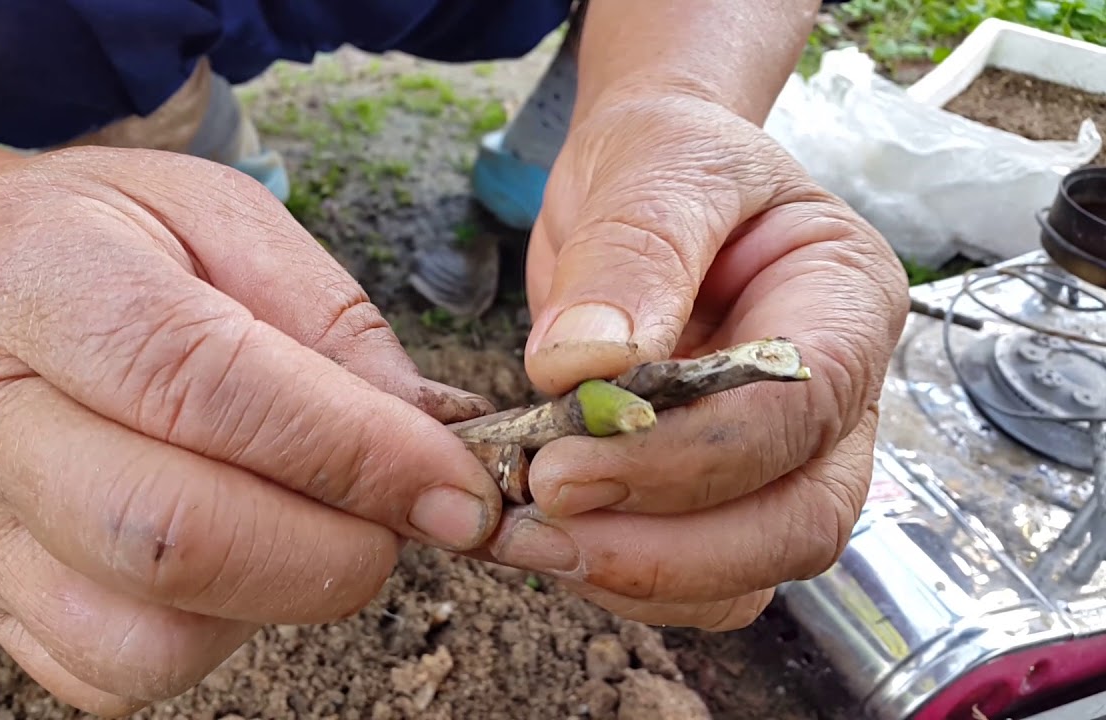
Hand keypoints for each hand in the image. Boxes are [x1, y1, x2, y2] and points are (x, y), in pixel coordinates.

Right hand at [0, 147, 502, 714]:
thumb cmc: (120, 242)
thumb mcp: (232, 222)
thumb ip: (336, 329)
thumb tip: (436, 446)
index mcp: (37, 277)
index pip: (205, 387)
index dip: (353, 452)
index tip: (459, 489)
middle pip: (168, 536)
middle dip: (333, 552)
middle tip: (408, 520)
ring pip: (147, 638)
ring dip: (279, 601)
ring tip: (308, 522)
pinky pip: (118, 674)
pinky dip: (217, 636)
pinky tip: (237, 555)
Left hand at [486, 92, 907, 627]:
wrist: (644, 181)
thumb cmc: (666, 159)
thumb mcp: (653, 163)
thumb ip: (632, 252)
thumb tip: (585, 365)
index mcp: (844, 304)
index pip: (796, 412)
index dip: (687, 458)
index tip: (566, 466)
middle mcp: (835, 398)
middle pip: (799, 522)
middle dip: (670, 548)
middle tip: (544, 520)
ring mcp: (785, 458)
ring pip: (751, 572)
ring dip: (640, 578)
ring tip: (530, 535)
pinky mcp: (721, 492)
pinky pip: (697, 578)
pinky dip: (623, 578)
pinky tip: (549, 535)